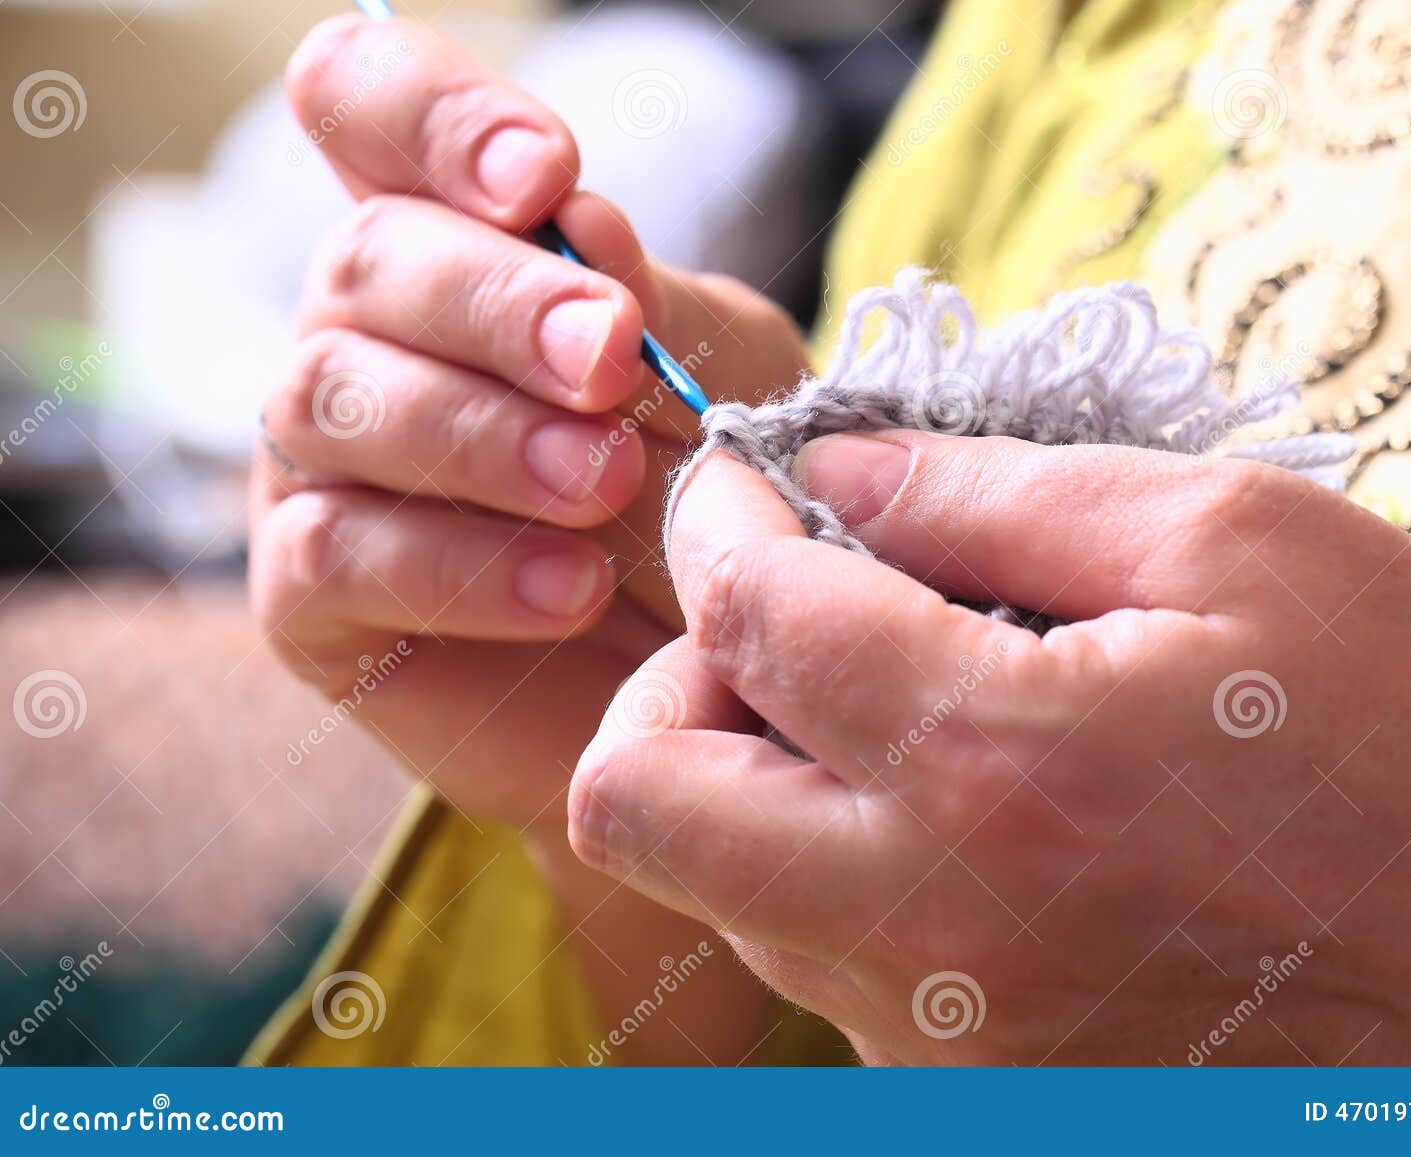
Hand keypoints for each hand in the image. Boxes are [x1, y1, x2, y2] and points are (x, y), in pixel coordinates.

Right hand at [250, 16, 807, 826]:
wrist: (715, 683)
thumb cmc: (715, 500)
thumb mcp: (726, 379)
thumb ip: (661, 307)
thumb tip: (584, 224)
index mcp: (456, 242)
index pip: (367, 108)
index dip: (431, 115)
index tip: (546, 178)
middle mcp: (366, 336)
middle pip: (367, 261)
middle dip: (497, 302)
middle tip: (611, 359)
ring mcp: (324, 466)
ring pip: (334, 399)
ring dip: (479, 433)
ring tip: (603, 485)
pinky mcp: (313, 600)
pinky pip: (339, 554)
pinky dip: (460, 566)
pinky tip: (569, 589)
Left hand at [569, 430, 1410, 1064]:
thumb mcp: (1234, 542)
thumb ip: (995, 493)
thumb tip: (836, 468)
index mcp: (999, 765)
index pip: (745, 614)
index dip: (722, 514)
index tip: (753, 474)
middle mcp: (936, 928)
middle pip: (641, 799)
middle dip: (680, 672)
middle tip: (789, 609)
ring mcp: (948, 1039)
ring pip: (723, 888)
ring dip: (758, 769)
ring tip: (892, 695)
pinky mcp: (981, 1090)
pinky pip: (824, 962)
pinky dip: (838, 859)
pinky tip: (956, 801)